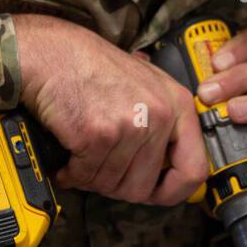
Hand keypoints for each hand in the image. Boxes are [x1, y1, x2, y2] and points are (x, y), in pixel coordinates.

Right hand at [14, 14, 207, 204]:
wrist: (51, 52)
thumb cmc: (92, 66)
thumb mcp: (145, 85)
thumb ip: (163, 123)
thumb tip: (170, 167)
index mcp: (178, 105)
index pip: (195, 169)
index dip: (173, 191)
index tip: (156, 194)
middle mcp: (160, 115)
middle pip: (144, 186)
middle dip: (116, 187)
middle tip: (101, 172)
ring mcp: (131, 126)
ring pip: (112, 184)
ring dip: (91, 178)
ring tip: (81, 158)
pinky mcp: (99, 134)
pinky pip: (86, 175)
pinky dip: (72, 173)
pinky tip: (67, 158)